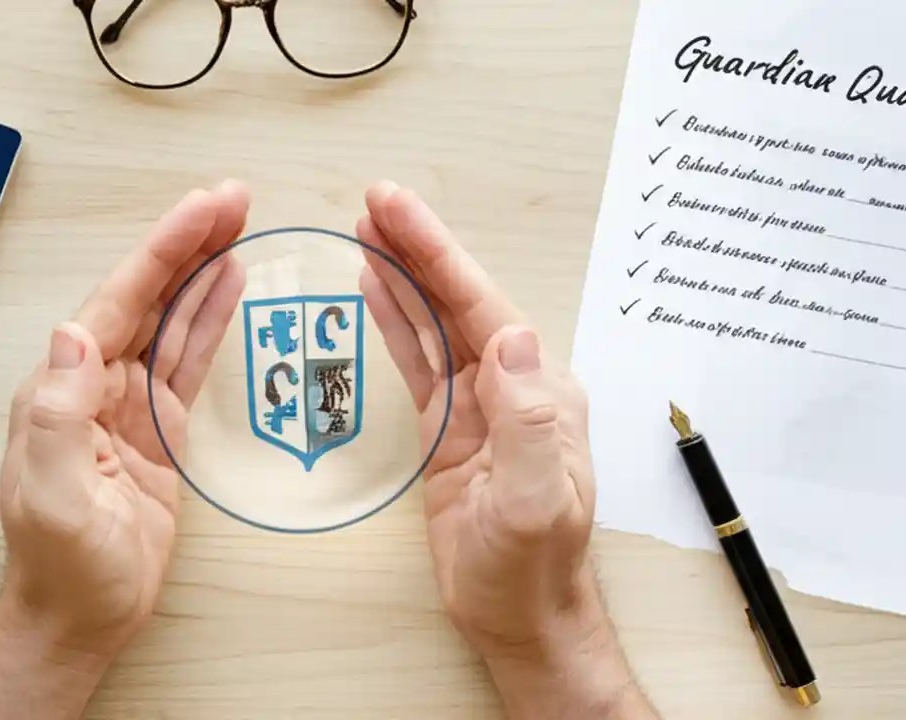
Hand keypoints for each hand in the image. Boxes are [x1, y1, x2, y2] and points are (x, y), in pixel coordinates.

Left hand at [0, 183, 248, 719]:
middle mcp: (92, 382)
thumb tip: (73, 333)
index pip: (118, 301)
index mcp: (62, 386)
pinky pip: (186, 359)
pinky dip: (209, 319)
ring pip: (170, 318)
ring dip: (202, 270)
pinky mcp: (158, 426)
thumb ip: (57, 413)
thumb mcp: (51, 494)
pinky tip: (229, 285)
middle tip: (232, 198)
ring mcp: (127, 401)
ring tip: (238, 224)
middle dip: (187, 243)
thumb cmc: (63, 564)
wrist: (83, 615)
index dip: (162, 252)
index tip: (201, 210)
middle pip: (147, 295)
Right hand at [357, 182, 656, 718]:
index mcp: (539, 392)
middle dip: (417, 247)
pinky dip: (398, 321)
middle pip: (458, 300)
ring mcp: (482, 405)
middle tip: (373, 201)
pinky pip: (422, 360)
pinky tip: (376, 291)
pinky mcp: (453, 427)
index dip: (436, 254)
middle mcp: (514, 386)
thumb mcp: (533, 499)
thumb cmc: (529, 569)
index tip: (397, 210)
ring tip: (367, 229)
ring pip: (437, 323)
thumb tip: (510, 337)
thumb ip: (527, 420)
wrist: (519, 617)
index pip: (482, 305)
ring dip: (403, 275)